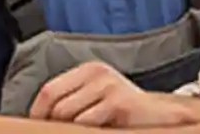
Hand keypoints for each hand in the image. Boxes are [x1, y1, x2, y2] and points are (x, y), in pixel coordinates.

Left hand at [29, 61, 187, 127]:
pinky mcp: (119, 103)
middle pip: (55, 103)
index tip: (38, 127)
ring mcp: (109, 86)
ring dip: (71, 129)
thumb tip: (38, 119)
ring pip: (67, 115)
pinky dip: (87, 132)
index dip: (38, 113)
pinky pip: (86, 123)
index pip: (49, 91)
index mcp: (89, 70)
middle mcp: (98, 73)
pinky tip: (103, 130)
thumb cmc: (124, 114)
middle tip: (61, 132)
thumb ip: (71, 101)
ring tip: (87, 129)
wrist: (161, 116)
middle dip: (52, 124)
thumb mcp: (95, 100)